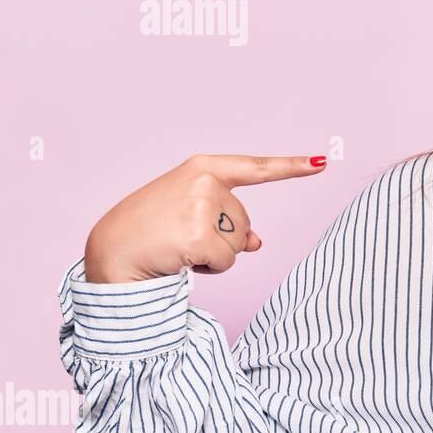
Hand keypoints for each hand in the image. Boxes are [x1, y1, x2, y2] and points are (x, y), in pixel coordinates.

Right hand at [83, 154, 327, 282]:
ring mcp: (201, 207)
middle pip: (245, 222)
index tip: (321, 163)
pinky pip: (228, 262)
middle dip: (222, 237)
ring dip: (216, 254)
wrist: (111, 252)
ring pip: (239, 243)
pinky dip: (210, 269)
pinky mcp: (198, 235)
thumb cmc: (150, 231)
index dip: (292, 167)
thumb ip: (227, 220)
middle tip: (182, 237)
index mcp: (203, 168)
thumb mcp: (190, 215)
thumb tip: (259, 243)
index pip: (256, 168)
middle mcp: (204, 182)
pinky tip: (181, 259)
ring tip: (178, 246)